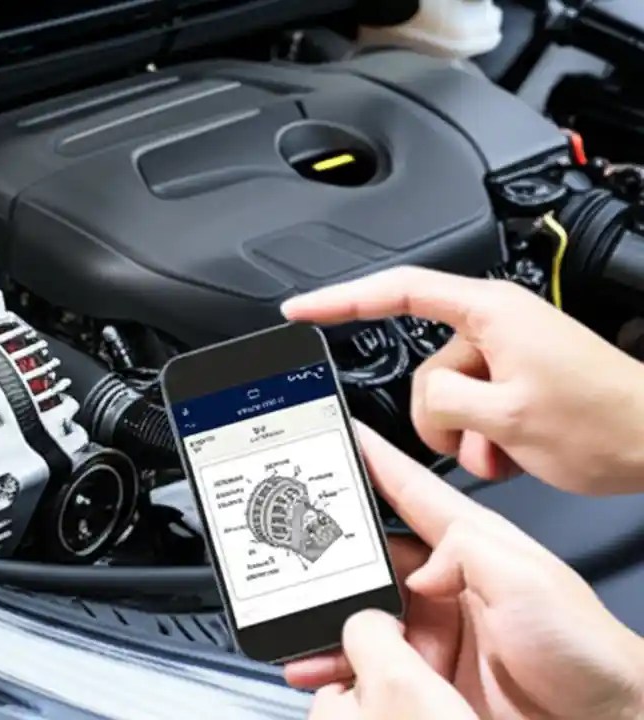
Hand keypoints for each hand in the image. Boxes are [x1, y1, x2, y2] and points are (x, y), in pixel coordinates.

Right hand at [282, 266, 643, 494]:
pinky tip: (513, 453)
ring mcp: (507, 354)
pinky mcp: (517, 380)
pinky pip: (471, 409)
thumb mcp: (507, 416)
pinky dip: (483, 439)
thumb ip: (443, 401)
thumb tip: (424, 401)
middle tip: (480, 442)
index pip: (394, 292)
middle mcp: (495, 325)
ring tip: (507, 451)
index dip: (338, 300)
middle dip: (441, 418)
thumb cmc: (605, 421)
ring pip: (446, 399)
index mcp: (488, 312)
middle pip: (423, 369)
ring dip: (467, 437)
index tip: (300, 309)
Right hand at [288, 426, 643, 719]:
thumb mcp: (528, 579)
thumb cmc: (586, 649)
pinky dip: (337, 660)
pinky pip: (369, 660)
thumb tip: (412, 565)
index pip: (411, 489)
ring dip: (328, 613)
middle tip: (295, 546)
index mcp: (473, 545)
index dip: (374, 459)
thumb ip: (468, 552)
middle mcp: (448, 583)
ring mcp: (437, 628)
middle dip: (330, 549)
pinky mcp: (428, 672)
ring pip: (362, 610)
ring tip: (300, 618)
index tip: (337, 433)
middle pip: (372, 555)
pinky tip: (321, 662)